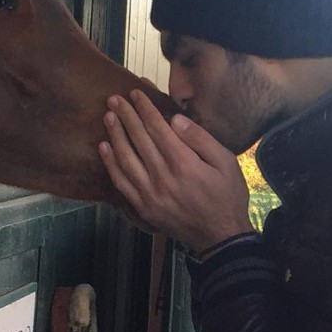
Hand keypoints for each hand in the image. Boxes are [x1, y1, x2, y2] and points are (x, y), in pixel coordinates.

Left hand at [98, 89, 254, 253]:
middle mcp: (162, 176)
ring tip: (107, 117)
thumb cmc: (227, 196)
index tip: (135, 93)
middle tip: (114, 99)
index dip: (144, 109)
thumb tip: (175, 119)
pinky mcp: (143, 207)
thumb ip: (201, 139)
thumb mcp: (226, 162)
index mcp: (183, 163)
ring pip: (125, 158)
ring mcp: (149, 193)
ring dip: (115, 135)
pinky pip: (121, 182)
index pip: (157, 128)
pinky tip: (104, 148)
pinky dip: (110, 164)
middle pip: (138, 139)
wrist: (220, 237)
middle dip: (125, 116)